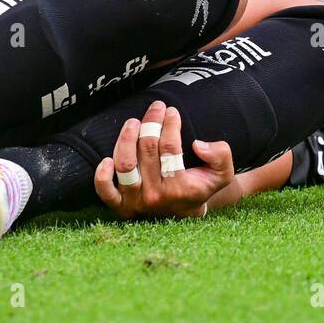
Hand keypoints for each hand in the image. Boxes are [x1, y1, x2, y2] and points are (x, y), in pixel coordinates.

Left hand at [94, 100, 234, 219]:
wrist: (185, 215)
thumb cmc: (200, 187)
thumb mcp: (221, 174)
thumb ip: (220, 156)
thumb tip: (199, 145)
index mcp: (181, 188)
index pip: (170, 149)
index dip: (170, 125)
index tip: (172, 112)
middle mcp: (157, 195)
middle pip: (147, 150)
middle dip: (151, 123)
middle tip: (156, 107)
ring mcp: (136, 201)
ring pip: (125, 165)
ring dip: (126, 138)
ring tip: (133, 121)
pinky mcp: (121, 206)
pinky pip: (105, 192)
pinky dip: (102, 176)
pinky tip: (106, 159)